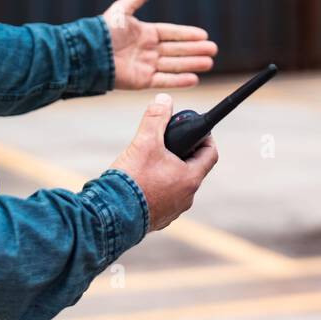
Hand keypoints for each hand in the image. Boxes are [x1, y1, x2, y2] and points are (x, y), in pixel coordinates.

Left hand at [102, 0, 217, 89]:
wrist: (89, 54)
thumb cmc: (103, 31)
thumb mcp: (123, 9)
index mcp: (145, 33)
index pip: (172, 33)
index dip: (188, 34)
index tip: (204, 34)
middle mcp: (148, 50)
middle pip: (177, 50)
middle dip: (195, 50)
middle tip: (213, 49)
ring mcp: (146, 66)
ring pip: (175, 65)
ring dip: (192, 64)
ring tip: (209, 63)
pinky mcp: (142, 81)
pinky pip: (165, 80)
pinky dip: (179, 80)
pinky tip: (194, 79)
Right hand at [109, 93, 218, 231]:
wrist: (110, 216)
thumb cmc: (131, 181)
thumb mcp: (145, 142)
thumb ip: (156, 118)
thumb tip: (164, 99)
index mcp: (190, 178)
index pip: (210, 154)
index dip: (206, 138)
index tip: (197, 130)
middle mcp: (186, 197)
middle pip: (193, 169)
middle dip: (184, 153)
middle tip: (169, 142)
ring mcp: (173, 211)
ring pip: (177, 185)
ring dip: (170, 171)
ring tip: (151, 161)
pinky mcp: (158, 219)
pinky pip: (164, 199)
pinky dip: (158, 188)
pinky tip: (141, 181)